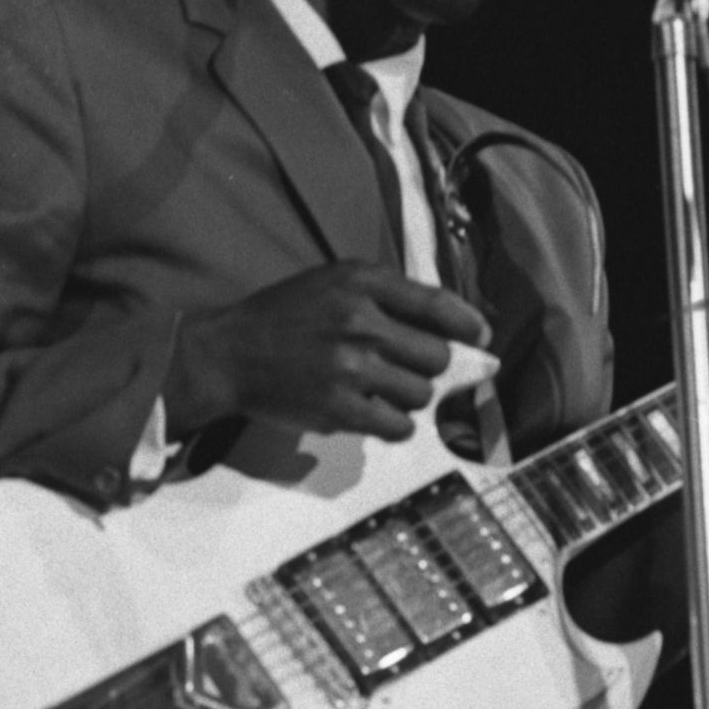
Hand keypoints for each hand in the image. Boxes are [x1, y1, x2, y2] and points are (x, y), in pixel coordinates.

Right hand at [166, 261, 489, 441]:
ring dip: (411, 398)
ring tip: (384, 390)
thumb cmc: (286, 316)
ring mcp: (350, 366)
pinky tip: (376, 413)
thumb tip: (459, 329)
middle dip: (430, 366)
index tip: (481, 338)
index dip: (469, 325)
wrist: (227, 354)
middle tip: (408, 368)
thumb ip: (389, 296)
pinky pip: (398, 426)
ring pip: (422, 394)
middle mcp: (359, 320)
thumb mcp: (334, 282)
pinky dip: (395, 424)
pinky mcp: (339, 408)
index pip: (438, 304)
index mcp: (361, 282)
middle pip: (437, 356)